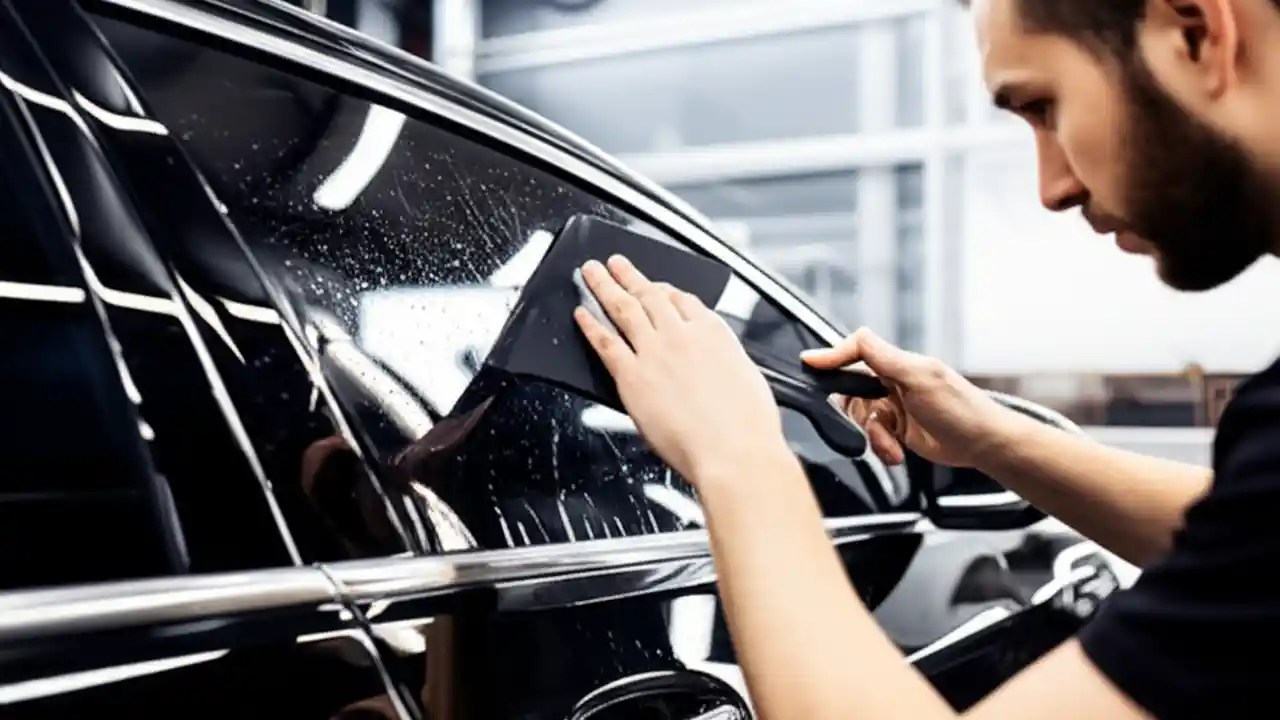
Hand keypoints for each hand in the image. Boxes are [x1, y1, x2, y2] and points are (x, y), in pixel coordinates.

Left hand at [574, 256, 787, 482]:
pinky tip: (581, 313)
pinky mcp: (632, 376)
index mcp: (714, 332)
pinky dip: (591, 324)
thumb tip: (719, 362)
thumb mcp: (749, 378)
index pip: (683, 299)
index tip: (655, 286)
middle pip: (649, 294)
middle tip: (616, 263)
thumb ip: (725, 360)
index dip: (664, 289)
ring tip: (592, 272)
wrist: (733, 452)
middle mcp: (681, 334)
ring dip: (605, 285)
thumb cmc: (748, 427)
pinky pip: (605, 342)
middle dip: (630, 275)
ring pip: (623, 308)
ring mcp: (654, 352)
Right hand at [802, 328, 1018, 467]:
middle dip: (860, 414)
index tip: (809, 363)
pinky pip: (873, 436)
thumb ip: (883, 356)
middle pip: (851, 390)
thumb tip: (854, 336)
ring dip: (874, 436)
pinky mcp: (898, 429)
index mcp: (898, 363)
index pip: (857, 349)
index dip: (832, 356)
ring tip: (892, 446)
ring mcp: (895, 406)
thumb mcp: (918, 376)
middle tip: (874, 423)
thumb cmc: (961, 409)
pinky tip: (897, 453)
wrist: (983, 445)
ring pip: (861, 417)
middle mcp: (894, 382)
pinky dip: (881, 447)